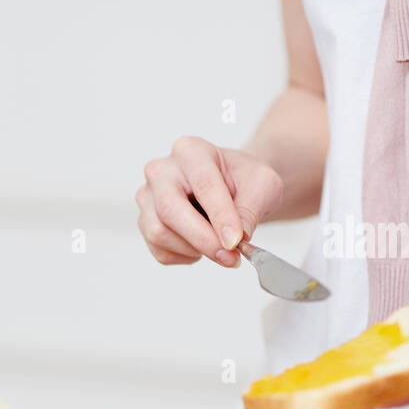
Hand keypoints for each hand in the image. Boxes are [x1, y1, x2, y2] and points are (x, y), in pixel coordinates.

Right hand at [136, 136, 284, 267]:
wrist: (232, 187)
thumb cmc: (243, 180)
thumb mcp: (263, 185)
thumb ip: (252, 209)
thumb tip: (237, 239)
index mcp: (191, 151)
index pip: (203, 185)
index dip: (220, 216)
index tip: (236, 241)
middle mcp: (161, 171)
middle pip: (169, 210)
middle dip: (202, 239)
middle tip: (229, 257)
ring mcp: (147, 198)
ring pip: (159, 233)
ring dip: (194, 249)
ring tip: (219, 246)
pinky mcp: (144, 223)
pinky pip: (160, 251)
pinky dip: (186, 257)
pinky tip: (202, 245)